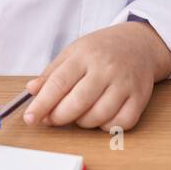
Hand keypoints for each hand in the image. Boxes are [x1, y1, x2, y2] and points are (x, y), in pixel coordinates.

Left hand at [22, 21, 170, 131]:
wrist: (139, 43)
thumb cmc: (101, 50)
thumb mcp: (73, 52)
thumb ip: (52, 73)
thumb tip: (31, 91)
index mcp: (84, 55)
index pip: (59, 83)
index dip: (42, 104)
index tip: (30, 118)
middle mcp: (105, 69)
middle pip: (78, 102)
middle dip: (59, 117)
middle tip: (51, 119)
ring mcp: (124, 83)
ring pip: (98, 116)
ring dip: (82, 122)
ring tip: (78, 113)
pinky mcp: (140, 97)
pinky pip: (121, 123)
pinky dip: (107, 126)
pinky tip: (100, 117)